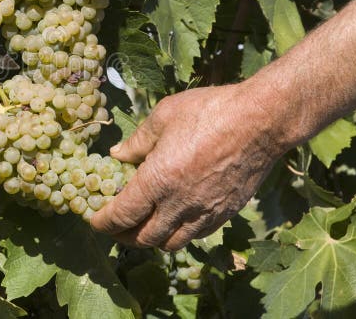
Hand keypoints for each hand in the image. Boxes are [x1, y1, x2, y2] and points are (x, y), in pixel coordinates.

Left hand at [91, 83, 288, 249]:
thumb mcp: (164, 116)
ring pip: (171, 243)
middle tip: (114, 227)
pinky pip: (195, 235)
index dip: (103, 222)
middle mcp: (179, 204)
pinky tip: (174, 219)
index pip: (122, 214)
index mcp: (158, 180)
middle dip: (123, 236)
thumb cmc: (210, 111)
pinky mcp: (225, 213)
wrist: (262, 120)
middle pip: (143, 238)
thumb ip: (137, 141)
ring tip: (142, 227)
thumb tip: (117, 155)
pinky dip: (178, 234)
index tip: (93, 220)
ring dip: (151, 240)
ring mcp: (205, 212)